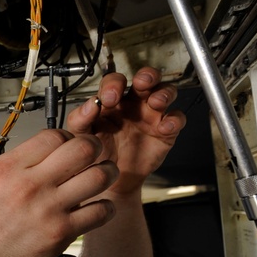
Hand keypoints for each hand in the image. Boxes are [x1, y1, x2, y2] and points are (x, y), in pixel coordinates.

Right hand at [0, 129, 118, 256]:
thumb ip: (16, 162)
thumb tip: (46, 147)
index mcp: (9, 169)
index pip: (53, 136)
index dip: (68, 136)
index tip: (69, 144)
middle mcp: (30, 186)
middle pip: (82, 149)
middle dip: (94, 146)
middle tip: (94, 153)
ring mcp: (48, 210)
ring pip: (98, 177)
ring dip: (107, 173)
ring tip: (103, 175)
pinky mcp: (61, 233)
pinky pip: (100, 211)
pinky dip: (105, 207)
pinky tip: (97, 206)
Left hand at [65, 67, 185, 194]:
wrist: (111, 180)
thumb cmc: (97, 153)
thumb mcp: (82, 135)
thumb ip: (80, 118)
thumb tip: (90, 104)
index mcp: (113, 100)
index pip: (115, 81)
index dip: (114, 84)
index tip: (108, 98)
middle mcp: (134, 103)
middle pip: (146, 78)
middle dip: (147, 76)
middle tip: (142, 83)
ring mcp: (151, 115)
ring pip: (165, 92)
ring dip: (164, 93)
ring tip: (156, 102)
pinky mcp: (165, 131)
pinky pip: (176, 119)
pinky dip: (174, 120)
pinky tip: (165, 127)